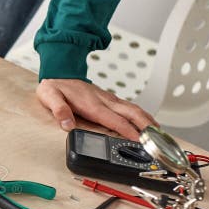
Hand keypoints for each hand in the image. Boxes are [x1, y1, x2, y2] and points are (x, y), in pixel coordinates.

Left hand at [36, 79, 156, 140]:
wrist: (59, 69)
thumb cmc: (55, 85)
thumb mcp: (50, 97)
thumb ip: (59, 110)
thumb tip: (67, 125)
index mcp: (91, 104)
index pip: (114, 119)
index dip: (127, 130)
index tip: (139, 139)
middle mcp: (104, 100)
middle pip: (131, 113)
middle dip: (145, 125)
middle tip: (157, 139)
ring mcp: (108, 98)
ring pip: (133, 109)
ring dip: (147, 120)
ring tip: (158, 133)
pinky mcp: (109, 98)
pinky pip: (129, 107)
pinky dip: (141, 115)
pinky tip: (146, 121)